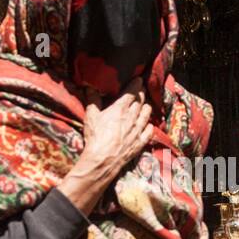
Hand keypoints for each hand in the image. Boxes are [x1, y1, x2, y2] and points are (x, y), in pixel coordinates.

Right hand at [58, 78, 152, 216]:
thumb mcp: (91, 116)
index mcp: (120, 108)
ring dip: (147, 108)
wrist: (103, 159)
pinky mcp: (140, 142)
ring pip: (146, 115)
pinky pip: (149, 131)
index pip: (131, 92)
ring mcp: (137, 130)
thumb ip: (92, 100)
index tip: (139, 79)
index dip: (136, 84)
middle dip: (142, 94)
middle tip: (142, 90)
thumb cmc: (95, 136)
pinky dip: (149, 126)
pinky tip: (149, 125)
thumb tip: (90, 86)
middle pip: (140, 102)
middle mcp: (132, 117)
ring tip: (146, 105)